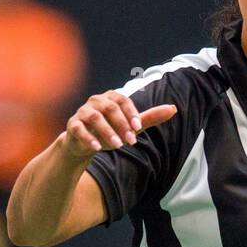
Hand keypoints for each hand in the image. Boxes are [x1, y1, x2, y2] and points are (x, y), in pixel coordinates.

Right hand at [62, 91, 176, 160]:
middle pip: (110, 108)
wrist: (85, 143)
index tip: (138, 128)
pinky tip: (97, 148)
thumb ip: (150, 117)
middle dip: (122, 125)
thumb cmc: (111, 131)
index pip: (122, 100)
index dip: (131, 113)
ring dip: (107, 132)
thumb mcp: (131, 126)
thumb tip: (173, 109)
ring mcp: (83, 112)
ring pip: (94, 118)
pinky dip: (88, 138)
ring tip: (117, 146)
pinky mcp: (73, 125)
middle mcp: (96, 101)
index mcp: (111, 98)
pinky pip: (78, 128)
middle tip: (131, 142)